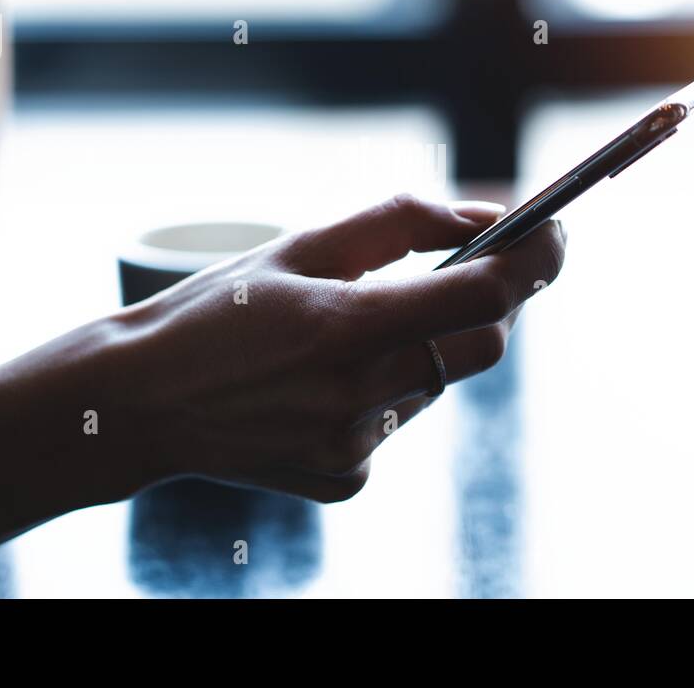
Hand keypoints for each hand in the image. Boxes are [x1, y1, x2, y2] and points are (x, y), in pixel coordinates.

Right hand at [93, 195, 566, 501]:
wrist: (138, 405)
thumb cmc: (213, 311)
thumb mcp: (297, 244)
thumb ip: (398, 223)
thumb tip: (483, 217)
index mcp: (346, 325)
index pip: (485, 293)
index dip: (536, 258)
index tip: (555, 231)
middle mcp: (359, 393)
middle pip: (484, 345)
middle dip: (492, 301)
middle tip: (468, 269)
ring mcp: (355, 444)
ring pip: (440, 380)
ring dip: (427, 344)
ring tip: (358, 326)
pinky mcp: (347, 476)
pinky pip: (398, 420)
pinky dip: (386, 389)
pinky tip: (324, 379)